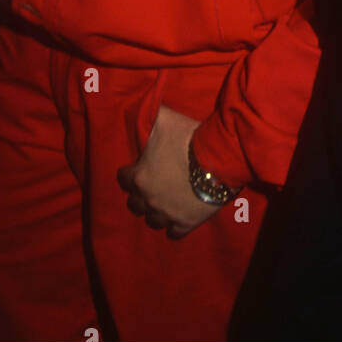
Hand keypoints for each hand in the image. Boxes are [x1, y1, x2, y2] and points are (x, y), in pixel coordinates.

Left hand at [117, 104, 220, 238]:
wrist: (217, 160)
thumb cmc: (189, 138)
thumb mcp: (164, 120)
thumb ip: (149, 117)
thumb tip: (141, 108)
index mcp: (139, 176)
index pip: (123, 179)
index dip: (129, 173)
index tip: (136, 169)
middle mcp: (149, 199)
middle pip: (135, 204)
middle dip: (140, 194)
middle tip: (149, 186)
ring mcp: (166, 214)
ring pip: (152, 220)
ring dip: (154, 212)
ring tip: (161, 203)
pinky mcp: (185, 223)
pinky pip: (173, 233)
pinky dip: (172, 227)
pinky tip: (175, 219)